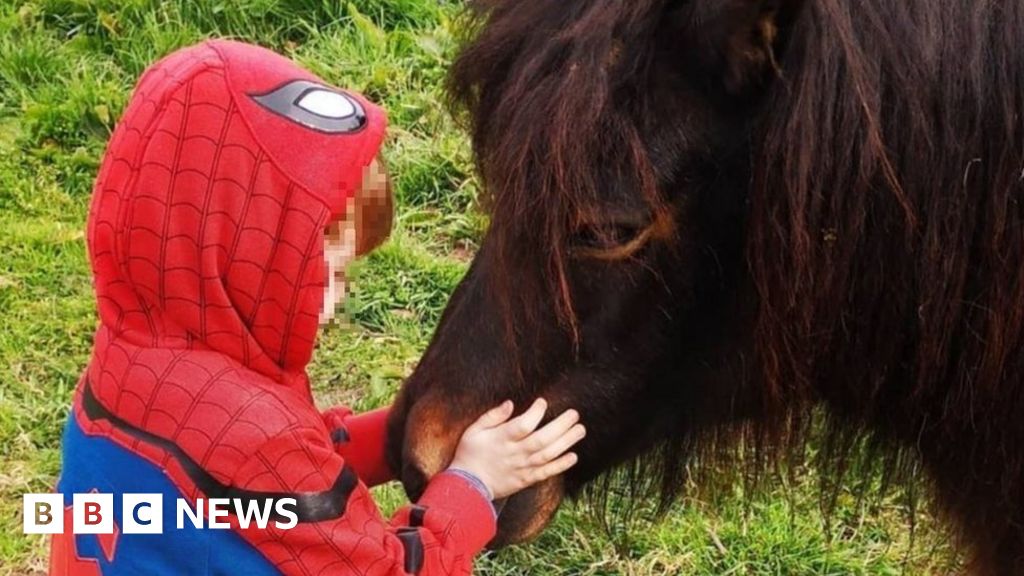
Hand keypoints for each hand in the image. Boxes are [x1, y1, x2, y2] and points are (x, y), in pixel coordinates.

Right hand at [448, 398, 585, 499]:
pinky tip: (573, 456)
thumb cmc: (469, 454)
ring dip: (566, 442)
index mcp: (502, 439)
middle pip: (542, 439)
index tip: (543, 402)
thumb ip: (492, 416)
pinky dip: (560, 466)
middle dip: (561, 426)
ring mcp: (522, 468)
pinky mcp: (526, 479)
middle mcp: (515, 453)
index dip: (535, 413)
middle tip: (575, 414)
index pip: (523, 425)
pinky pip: (546, 473)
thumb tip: (510, 403)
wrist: (467, 487)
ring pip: (548, 455)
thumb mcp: (473, 430)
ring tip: (580, 430)